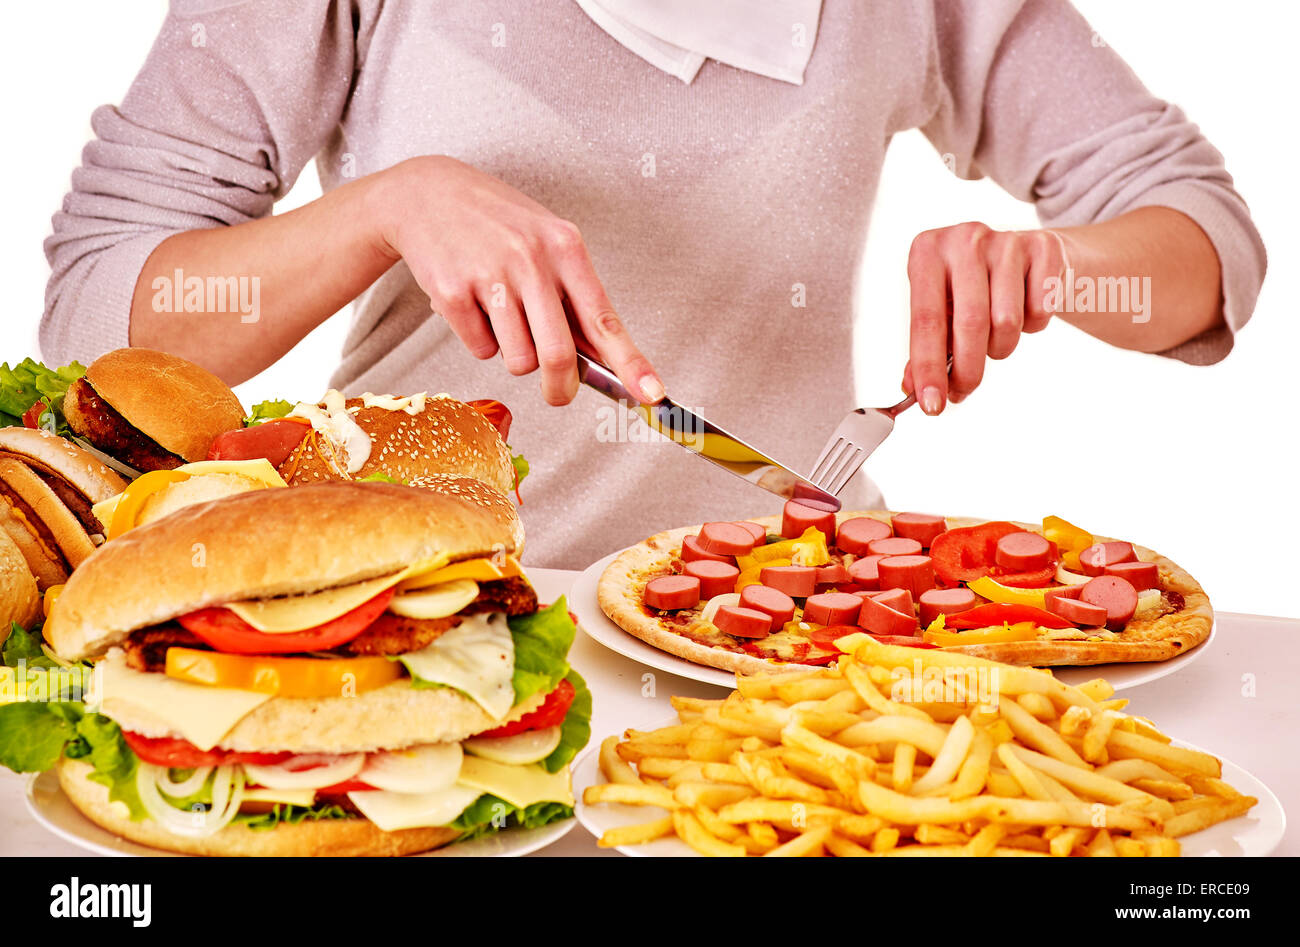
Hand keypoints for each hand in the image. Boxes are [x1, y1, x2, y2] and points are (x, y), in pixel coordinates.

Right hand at [370, 156, 663, 405]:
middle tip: (558, 395)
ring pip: (518, 359)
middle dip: (561, 389)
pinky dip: (480, 340)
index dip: (631, 363)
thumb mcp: (545, 242)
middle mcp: (531, 259)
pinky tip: (472, 305)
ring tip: (502, 318)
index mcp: (565, 247)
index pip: (605, 319)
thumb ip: (573, 295)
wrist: (427, 193)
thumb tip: (603, 358)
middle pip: (558, 355)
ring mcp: (490, 275)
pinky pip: (480, 349)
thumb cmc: (496, 223)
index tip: (651, 394)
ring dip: (515, 356)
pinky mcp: (452, 292)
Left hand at [902, 222, 1063, 413]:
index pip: (925, 321)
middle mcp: (964, 240)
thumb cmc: (975, 286)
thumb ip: (926, 348)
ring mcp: (1006, 241)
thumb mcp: (942, 308)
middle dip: (968, 370)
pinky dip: (1032, 326)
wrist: (1028, 254)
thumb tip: (914, 388)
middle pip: (969, 324)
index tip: (932, 404)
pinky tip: (1025, 308)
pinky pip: (1040, 311)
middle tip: (964, 390)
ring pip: (1007, 323)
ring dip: (1001, 346)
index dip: (929, 368)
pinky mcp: (1044, 248)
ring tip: (995, 336)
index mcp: (927, 252)